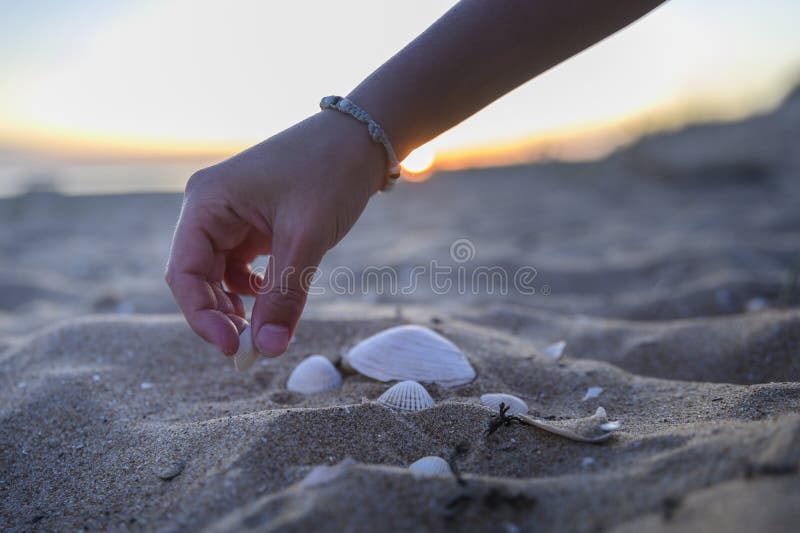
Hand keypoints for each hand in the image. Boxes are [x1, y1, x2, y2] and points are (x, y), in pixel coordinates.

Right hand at [166, 111, 385, 355]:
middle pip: (197, 276)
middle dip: (219, 315)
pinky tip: (273, 301)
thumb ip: (284, 296)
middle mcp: (209, 207)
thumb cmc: (330, 173)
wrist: (361, 139)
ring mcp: (230, 215)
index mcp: (206, 202)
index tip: (231, 349)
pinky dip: (253, 291)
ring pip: (218, 275)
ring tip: (263, 331)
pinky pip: (240, 266)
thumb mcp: (306, 238)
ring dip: (235, 306)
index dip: (201, 317)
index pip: (185, 272)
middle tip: (250, 349)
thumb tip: (267, 350)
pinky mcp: (252, 222)